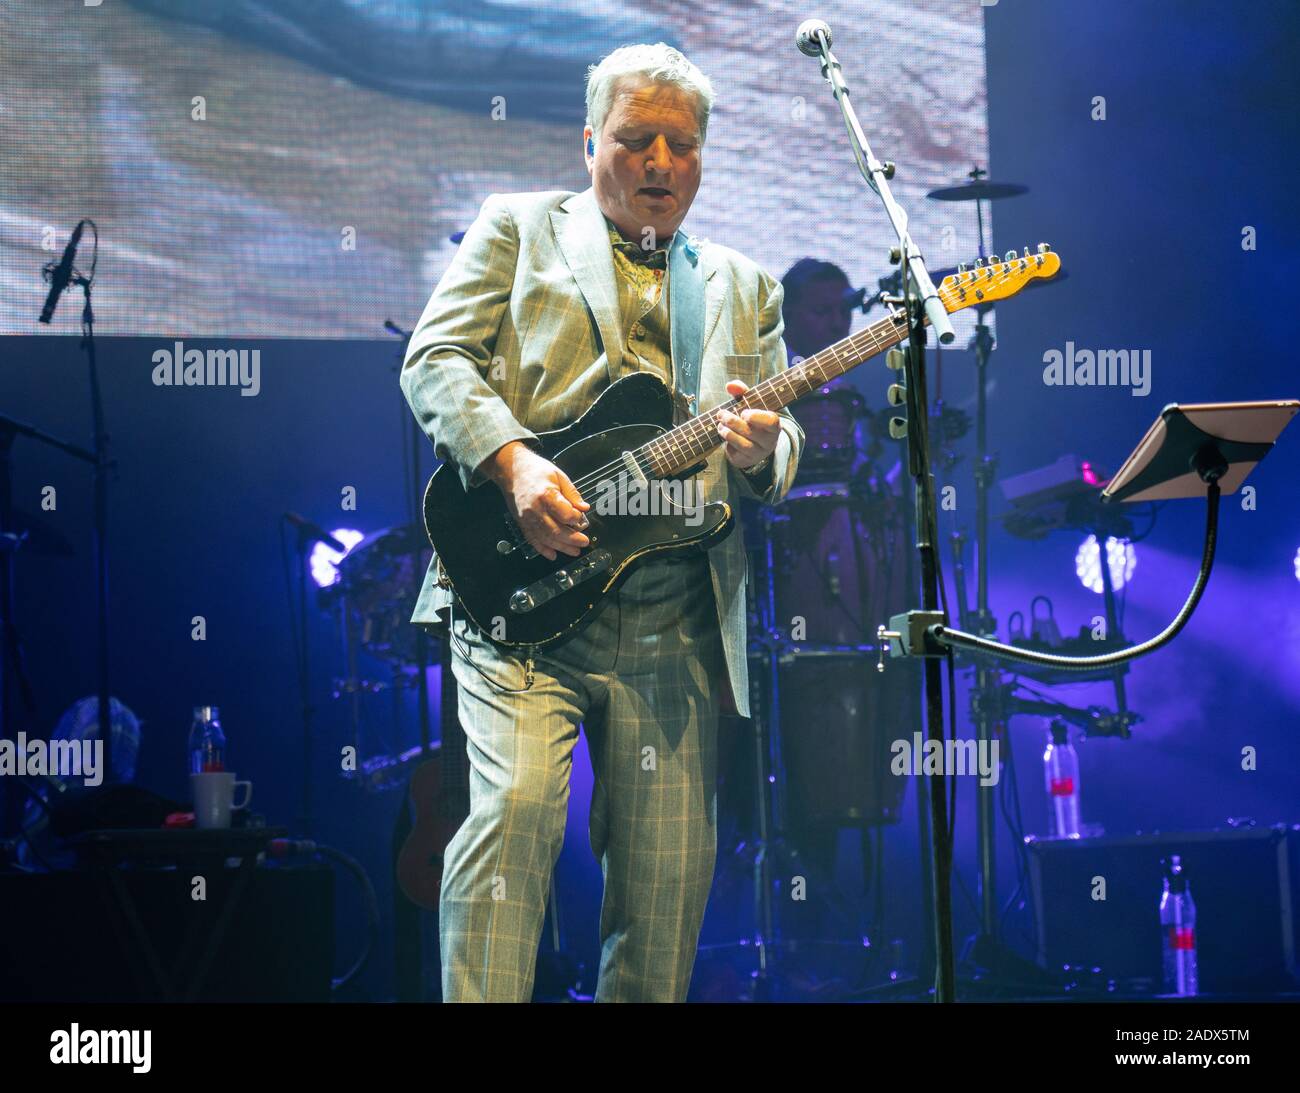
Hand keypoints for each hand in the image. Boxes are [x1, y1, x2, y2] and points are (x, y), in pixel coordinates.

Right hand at [483, 442, 589, 560]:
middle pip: (556, 531)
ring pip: (546, 538)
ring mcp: (526, 517)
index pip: (566, 514)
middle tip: (584, 542)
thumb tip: (584, 508)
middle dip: (572, 539)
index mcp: (546, 495)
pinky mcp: (521, 522)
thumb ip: (572, 494)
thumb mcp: (559, 476)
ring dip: (561, 547)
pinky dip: (543, 549)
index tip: (581, 517)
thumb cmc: (535, 470)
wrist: (511, 469)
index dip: (576, 519)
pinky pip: (532, 539)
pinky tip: (552, 554)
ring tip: (574, 551)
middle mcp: (535, 509)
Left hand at [716, 380, 779, 469]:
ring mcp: (758, 452)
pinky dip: (727, 441)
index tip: (744, 412)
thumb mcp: (748, 403)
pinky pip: (736, 452)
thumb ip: (741, 391)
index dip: (757, 417)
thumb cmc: (751, 419)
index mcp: (774, 425)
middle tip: (721, 414)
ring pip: (743, 444)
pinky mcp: (746, 460)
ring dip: (728, 433)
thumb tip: (730, 385)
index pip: (771, 421)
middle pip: (752, 432)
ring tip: (720, 425)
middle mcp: (769, 441)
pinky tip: (722, 432)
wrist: (751, 443)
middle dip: (733, 421)